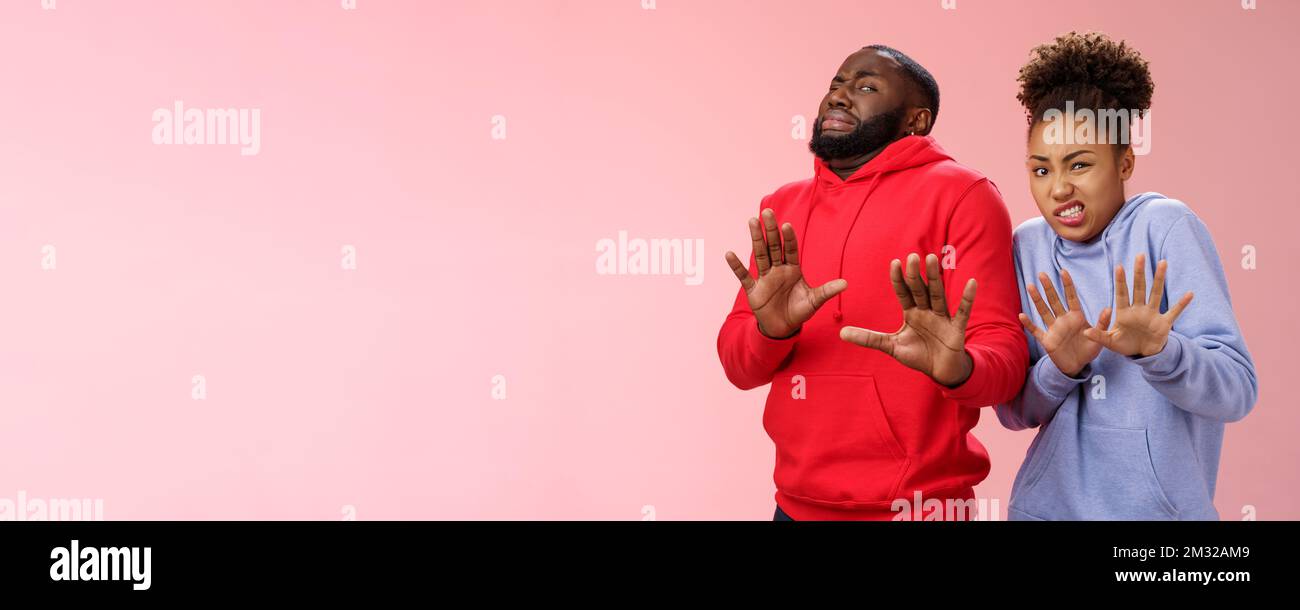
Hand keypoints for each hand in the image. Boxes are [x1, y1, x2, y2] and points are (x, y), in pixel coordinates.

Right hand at [724, 208, 847, 338]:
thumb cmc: (799, 312)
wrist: (783, 328)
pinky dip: (736, 266)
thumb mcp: (815, 301)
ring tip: (751, 221)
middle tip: (768, 212)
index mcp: (793, 269)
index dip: (789, 238)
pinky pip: (743, 276)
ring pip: (760, 255)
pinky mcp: (753, 290)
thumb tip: (845, 284)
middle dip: (770, 230)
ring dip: (755, 239)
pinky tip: (730, 254)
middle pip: (773, 246)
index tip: (786, 225)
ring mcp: (764, 278)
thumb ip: (827, 291)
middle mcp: (778, 270)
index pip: (791, 249)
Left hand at [839, 253, 974, 386]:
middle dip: (916, 274)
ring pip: (938, 294)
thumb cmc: (918, 355)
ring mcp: (942, 318)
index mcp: (911, 312)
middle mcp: (926, 311)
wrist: (941, 372)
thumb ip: (868, 338)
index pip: (903, 292)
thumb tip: (841, 333)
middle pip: (920, 289)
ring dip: (936, 278)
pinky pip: (963, 311)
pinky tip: (972, 282)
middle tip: (912, 256)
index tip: (894, 262)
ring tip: (933, 259)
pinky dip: (967, 298)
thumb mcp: (890, 346)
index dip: (899, 279)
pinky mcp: (957, 328)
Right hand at [1020, 269, 1104, 377]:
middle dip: (1049, 288)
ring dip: (1037, 300)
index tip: (1064, 271)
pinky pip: (1037, 331)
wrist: (1078, 365)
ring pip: (1044, 311)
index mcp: (1076, 317)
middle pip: (1054, 300)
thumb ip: (1102, 323)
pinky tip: (1022, 316)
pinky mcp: (1047, 341)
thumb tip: (1108, 308)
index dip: (1067, 285)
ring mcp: (1054, 329)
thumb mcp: (1100, 337)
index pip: (1071, 297)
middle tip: (1042, 274)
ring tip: (1031, 287)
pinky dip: (1029, 324)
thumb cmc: (1089, 349)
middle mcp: (1063, 320)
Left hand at [1082, 254, 1193, 356]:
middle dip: (1139, 273)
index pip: (1122, 294)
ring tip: (1162, 263)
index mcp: (1124, 313)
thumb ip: (1099, 336)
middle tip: (1140, 255)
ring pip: (1156, 293)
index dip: (1121, 281)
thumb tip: (1085, 332)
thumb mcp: (1109, 342)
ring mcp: (1152, 314)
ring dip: (1159, 279)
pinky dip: (1182, 304)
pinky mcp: (1164, 323)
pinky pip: (1174, 312)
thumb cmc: (1124, 344)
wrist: (1141, 353)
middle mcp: (1138, 310)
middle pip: (1139, 288)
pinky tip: (1189, 294)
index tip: (1119, 266)